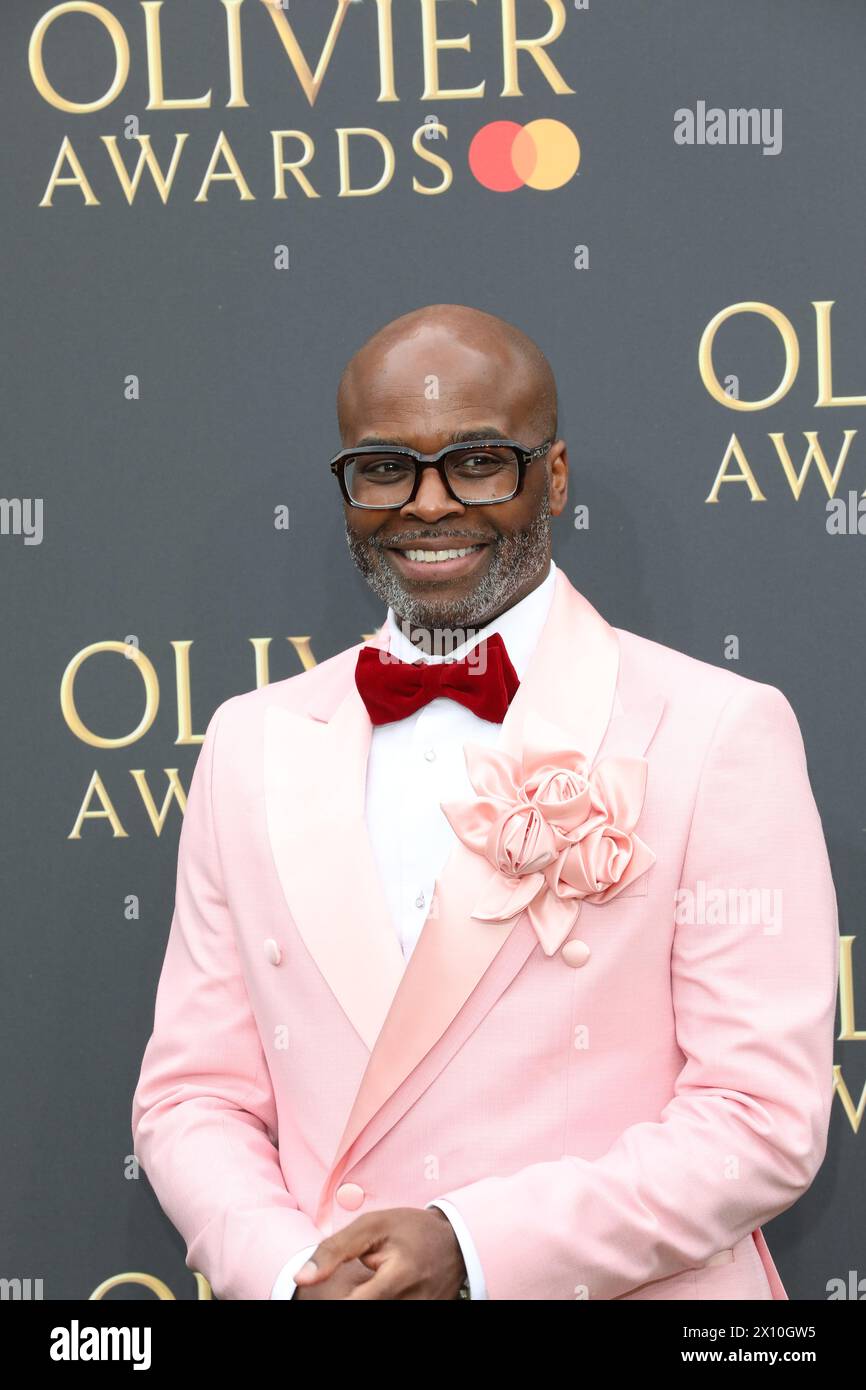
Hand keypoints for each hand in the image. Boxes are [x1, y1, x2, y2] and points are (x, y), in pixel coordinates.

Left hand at [293, 1206, 467, 1299]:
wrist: (456, 1242)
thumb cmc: (410, 1230)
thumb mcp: (371, 1225)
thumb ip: (335, 1250)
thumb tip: (301, 1278)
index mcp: (400, 1274)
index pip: (356, 1304)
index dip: (337, 1302)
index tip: (329, 1296)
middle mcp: (415, 1300)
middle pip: (368, 1311)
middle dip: (352, 1299)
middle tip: (355, 1285)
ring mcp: (424, 1311)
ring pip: (381, 1315)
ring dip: (366, 1300)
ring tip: (370, 1287)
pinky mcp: (429, 1315)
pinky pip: (395, 1317)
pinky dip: (379, 1303)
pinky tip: (379, 1293)